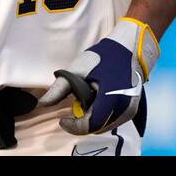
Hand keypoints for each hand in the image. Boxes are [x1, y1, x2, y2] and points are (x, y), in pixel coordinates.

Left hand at [37, 17, 159, 134]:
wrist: (130, 48)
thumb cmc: (105, 56)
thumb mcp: (79, 69)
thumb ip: (60, 88)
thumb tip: (43, 103)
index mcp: (110, 100)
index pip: (88, 126)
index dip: (73, 126)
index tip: (63, 119)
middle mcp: (124, 109)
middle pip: (96, 127)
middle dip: (82, 121)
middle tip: (74, 105)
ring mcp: (130, 111)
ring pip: (105, 125)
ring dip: (92, 119)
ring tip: (86, 100)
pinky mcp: (132, 109)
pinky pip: (113, 120)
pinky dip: (101, 116)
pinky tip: (97, 100)